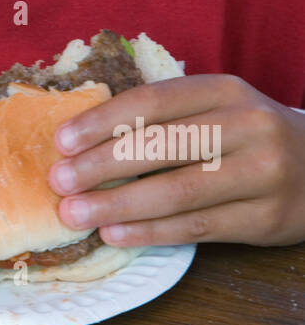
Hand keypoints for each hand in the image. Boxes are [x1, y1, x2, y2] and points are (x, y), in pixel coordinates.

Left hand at [48, 74, 304, 246]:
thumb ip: (165, 116)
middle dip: (101, 165)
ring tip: (75, 214)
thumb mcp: (217, 108)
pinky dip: (150, 232)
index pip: (153, 102)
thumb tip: (83, 138)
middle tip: (58, 181)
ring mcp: (262, 174)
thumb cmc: (247, 136)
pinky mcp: (266, 219)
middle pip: (161, 146)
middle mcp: (248, 126)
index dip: (102, 121)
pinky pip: (197, 228)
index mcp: (226, 89)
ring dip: (118, 205)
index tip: (60, 141)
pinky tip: (115, 234)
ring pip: (177, 192)